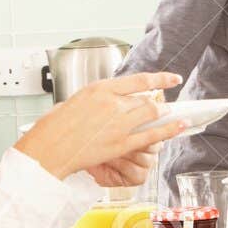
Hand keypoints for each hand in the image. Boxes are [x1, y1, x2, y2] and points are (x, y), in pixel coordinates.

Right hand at [14, 72, 184, 181]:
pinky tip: (179, 126)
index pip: (139, 80)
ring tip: (169, 115)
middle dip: (159, 102)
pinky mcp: (120, 143)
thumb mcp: (76, 101)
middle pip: (146, 98)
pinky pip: (152, 134)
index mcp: (100, 89)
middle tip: (166, 104)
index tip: (172, 79)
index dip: (160, 79)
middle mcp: (112, 103)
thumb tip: (110, 100)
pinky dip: (169, 130)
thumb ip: (97, 99)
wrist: (48, 148)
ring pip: (151, 113)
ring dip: (163, 114)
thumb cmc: (54, 126)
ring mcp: (118, 124)